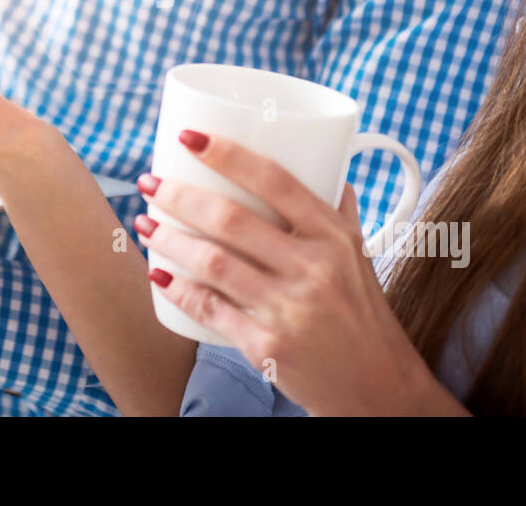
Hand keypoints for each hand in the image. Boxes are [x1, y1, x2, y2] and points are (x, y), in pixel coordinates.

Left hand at [135, 131, 466, 415]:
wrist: (380, 387)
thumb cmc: (364, 314)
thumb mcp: (361, 255)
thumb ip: (339, 212)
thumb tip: (326, 167)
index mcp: (334, 235)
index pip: (275, 180)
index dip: (227, 154)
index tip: (189, 138)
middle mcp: (314, 268)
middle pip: (230, 219)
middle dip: (178, 196)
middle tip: (150, 184)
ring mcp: (289, 309)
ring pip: (211, 263)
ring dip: (168, 239)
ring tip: (145, 224)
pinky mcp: (268, 347)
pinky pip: (210, 310)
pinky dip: (178, 289)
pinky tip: (158, 274)